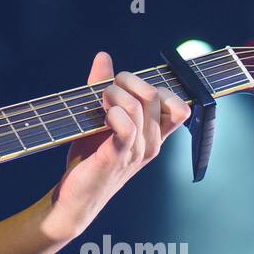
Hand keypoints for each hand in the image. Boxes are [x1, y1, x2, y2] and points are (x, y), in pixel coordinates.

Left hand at [37, 51, 189, 243]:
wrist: (73, 198)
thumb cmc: (89, 159)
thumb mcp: (98, 118)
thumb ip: (104, 87)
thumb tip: (103, 56)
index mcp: (153, 136)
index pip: (179, 105)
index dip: (156, 86)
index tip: (126, 87)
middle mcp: (152, 144)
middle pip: (154, 95)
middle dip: (127, 81)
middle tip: (105, 90)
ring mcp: (137, 152)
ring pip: (139, 105)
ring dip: (114, 94)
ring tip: (99, 101)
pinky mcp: (117, 157)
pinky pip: (127, 127)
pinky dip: (114, 113)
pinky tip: (102, 116)